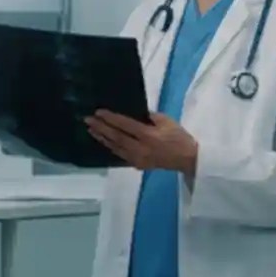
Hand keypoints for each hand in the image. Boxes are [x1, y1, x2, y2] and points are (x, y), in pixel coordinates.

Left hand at [84, 110, 198, 174]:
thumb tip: (133, 111)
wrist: (188, 159)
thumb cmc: (179, 137)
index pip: (125, 125)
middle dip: (101, 128)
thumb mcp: (167, 121)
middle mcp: (140, 148)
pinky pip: (120, 155)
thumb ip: (149, 116)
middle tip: (87, 120)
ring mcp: (138, 159)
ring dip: (102, 138)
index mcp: (149, 136)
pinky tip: (103, 141)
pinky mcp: (138, 165)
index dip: (111, 118)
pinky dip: (110, 147)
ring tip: (90, 130)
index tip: (98, 112)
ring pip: (115, 148)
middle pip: (116, 137)